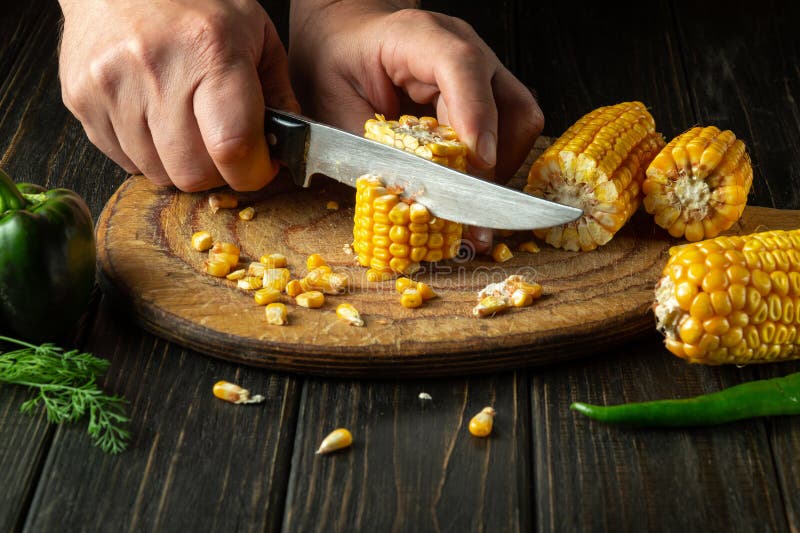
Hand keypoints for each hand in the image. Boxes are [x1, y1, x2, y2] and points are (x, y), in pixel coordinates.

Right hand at [58, 0, 298, 191]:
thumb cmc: (196, 2)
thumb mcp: (255, 33)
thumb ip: (279, 94)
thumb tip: (289, 148)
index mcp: (210, 51)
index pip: (233, 148)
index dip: (253, 173)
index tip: (260, 167)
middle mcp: (156, 71)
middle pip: (193, 173)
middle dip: (218, 173)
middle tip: (224, 149)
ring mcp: (112, 87)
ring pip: (158, 173)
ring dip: (180, 164)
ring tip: (187, 126)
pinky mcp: (81, 99)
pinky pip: (124, 160)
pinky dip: (147, 154)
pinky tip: (155, 119)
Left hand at [289, 1, 543, 252]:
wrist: (344, 36)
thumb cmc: (334, 61)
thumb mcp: (333, 102)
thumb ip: (368, 146)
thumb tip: (402, 196)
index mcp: (419, 37)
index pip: (462, 67)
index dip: (475, 116)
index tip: (477, 162)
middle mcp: (463, 48)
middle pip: (506, 105)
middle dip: (489, 167)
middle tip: (468, 215)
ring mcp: (481, 70)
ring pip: (518, 122)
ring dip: (496, 169)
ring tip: (463, 207)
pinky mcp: (486, 92)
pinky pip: (508, 130)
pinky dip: (490, 165)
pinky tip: (463, 186)